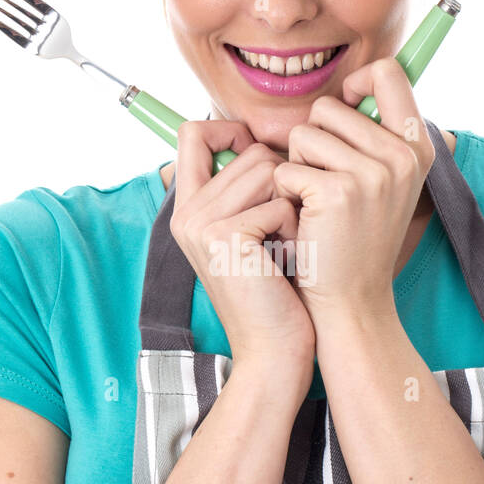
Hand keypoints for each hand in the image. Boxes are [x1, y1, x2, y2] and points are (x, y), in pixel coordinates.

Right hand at [169, 119, 315, 384]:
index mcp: (187, 208)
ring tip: (286, 244)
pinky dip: (297, 229)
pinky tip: (289, 260)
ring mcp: (201, 223)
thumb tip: (266, 140)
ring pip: (269, 169)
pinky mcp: (226, 236)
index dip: (232, 131)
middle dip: (282, 182)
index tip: (263, 159)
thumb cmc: (276, 292)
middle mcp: (186, 212)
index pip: (193, 132)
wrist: (274, 352)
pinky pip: (280, 201)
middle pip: (248, 149)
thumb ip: (246, 189)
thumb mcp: (253, 234)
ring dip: (293, 204)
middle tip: (283, 231)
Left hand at [271, 58, 434, 322]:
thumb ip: (374, 137)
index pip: (388, 72)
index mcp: (417, 146)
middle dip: (312, 141)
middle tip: (324, 185)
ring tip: (315, 204)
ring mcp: (373, 173)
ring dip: (296, 167)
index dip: (355, 83)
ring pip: (302, 134)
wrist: (352, 303)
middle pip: (328, 106)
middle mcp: (402, 155)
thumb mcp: (386, 184)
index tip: (343, 111)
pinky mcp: (337, 192)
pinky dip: (284, 193)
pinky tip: (304, 221)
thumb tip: (350, 85)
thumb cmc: (355, 240)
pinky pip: (286, 167)